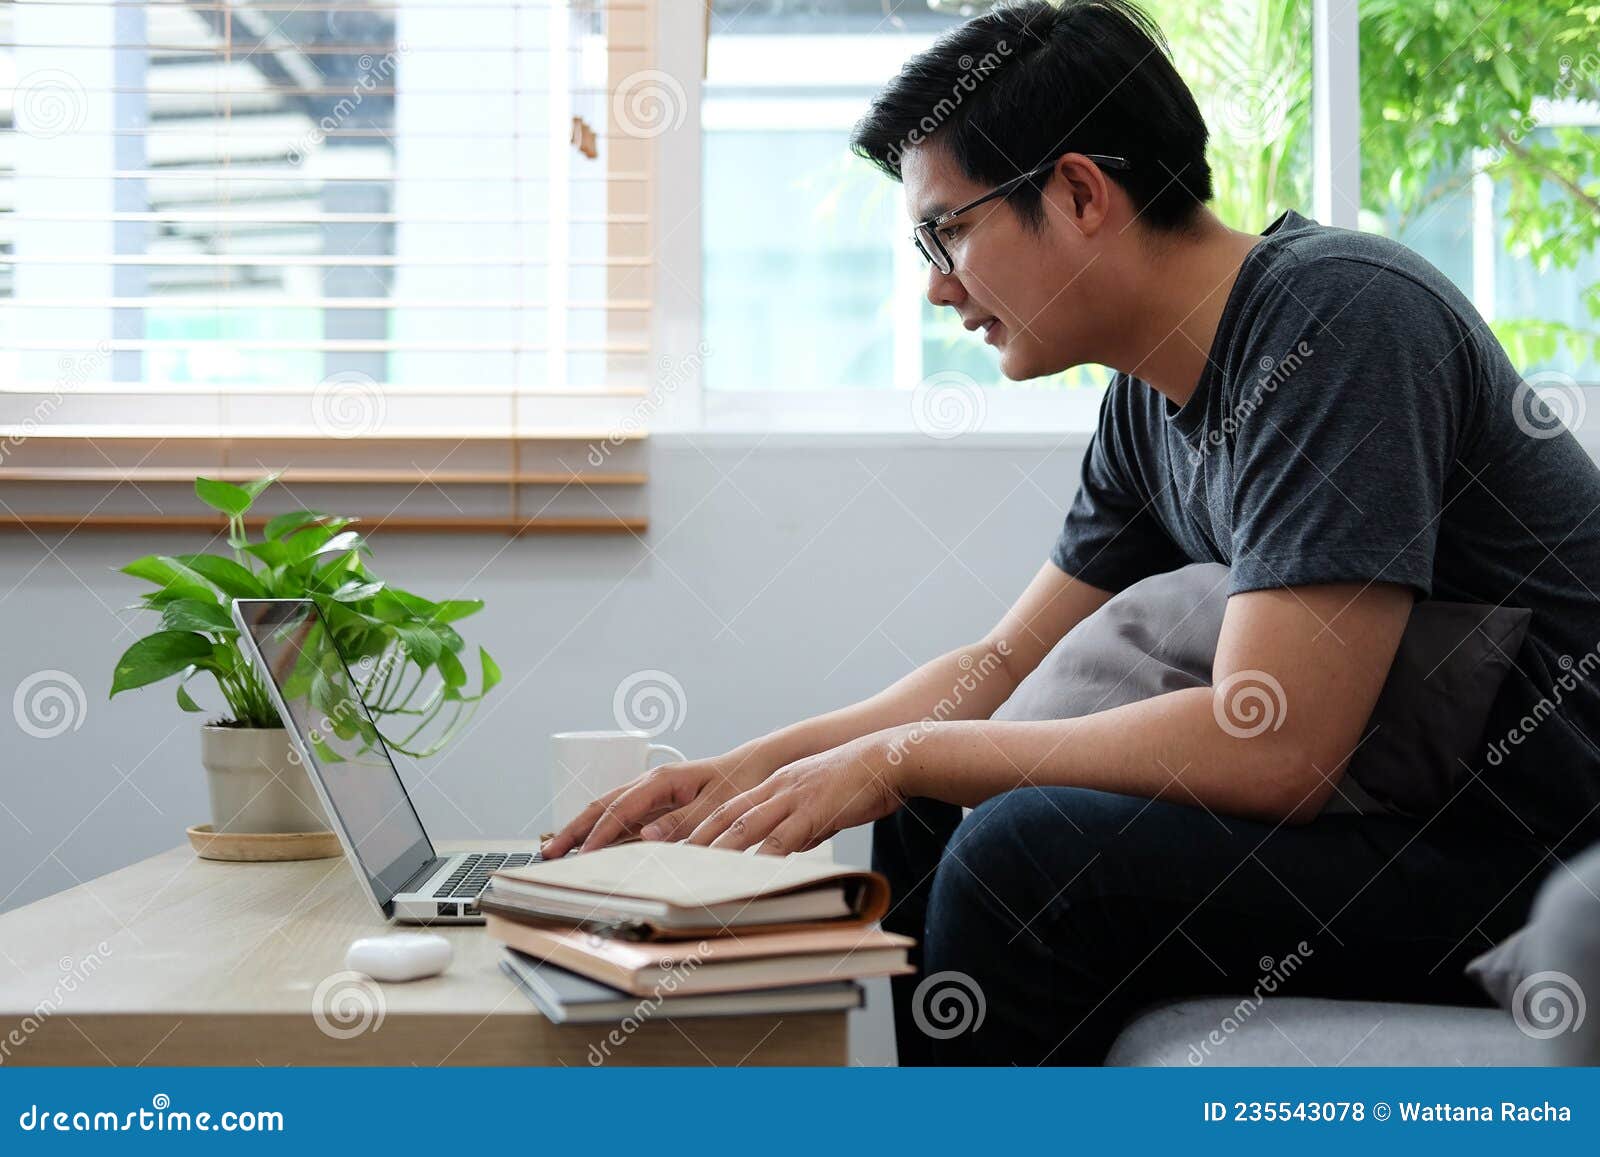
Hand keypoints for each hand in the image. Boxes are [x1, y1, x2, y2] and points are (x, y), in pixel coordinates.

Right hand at [540, 748, 780, 856]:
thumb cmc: (737, 782)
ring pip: (608, 813)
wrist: (755, 767)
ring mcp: (651, 795)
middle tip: (549, 853)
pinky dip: (603, 834)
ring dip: (583, 832)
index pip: (619, 809)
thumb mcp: (714, 805)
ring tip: (558, 852)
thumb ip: (682, 822)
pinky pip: (623, 821)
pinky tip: (590, 849)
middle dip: (574, 830)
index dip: (598, 833)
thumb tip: (645, 837)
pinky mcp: (657, 806)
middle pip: (602, 806)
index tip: (580, 855)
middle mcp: (650, 786)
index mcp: (661, 781)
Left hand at [684, 733, 907, 854]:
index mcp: (776, 785)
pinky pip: (781, 838)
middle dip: (694, 838)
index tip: (678, 844)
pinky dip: (762, 858)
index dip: (700, 827)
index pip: (728, 808)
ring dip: (716, 850)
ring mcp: (793, 798)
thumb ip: (800, 827)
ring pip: (744, 826)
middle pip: (725, 816)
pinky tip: (749, 873)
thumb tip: (789, 851)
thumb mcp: (820, 806)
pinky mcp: (813, 810)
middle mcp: (777, 789)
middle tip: (668, 858)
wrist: (888, 758)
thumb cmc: (859, 783)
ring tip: (693, 870)